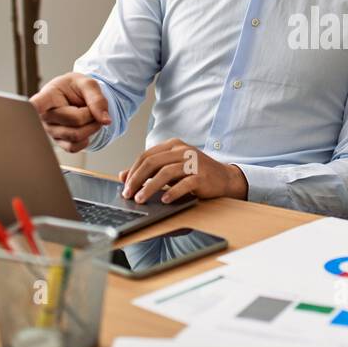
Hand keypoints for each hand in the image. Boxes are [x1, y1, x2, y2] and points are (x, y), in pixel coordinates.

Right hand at [30, 72, 110, 152]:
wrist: (77, 97)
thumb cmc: (76, 88)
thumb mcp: (88, 84)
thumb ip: (98, 99)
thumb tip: (105, 120)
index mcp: (47, 97)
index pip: (35, 106)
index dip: (30, 111)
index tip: (27, 111)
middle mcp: (44, 116)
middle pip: (74, 121)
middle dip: (92, 114)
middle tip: (93, 107)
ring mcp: (50, 131)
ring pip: (76, 136)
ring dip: (92, 127)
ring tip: (90, 116)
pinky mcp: (58, 142)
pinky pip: (75, 147)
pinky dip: (87, 139)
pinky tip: (84, 127)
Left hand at [120, 138, 248, 204]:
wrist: (225, 178)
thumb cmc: (196, 173)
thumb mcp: (170, 169)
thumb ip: (148, 171)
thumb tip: (122, 175)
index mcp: (173, 146)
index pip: (146, 155)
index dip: (133, 171)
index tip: (124, 185)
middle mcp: (183, 150)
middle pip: (153, 162)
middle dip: (137, 179)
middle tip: (128, 194)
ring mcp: (194, 162)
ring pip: (166, 173)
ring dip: (150, 187)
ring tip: (141, 199)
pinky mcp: (203, 176)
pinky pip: (184, 184)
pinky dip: (173, 192)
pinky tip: (165, 201)